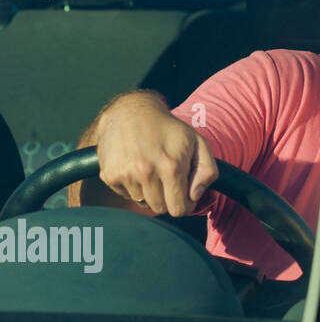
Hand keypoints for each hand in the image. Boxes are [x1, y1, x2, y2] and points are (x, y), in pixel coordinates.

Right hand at [93, 93, 218, 216]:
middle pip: (161, 208)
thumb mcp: (198, 142)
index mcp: (171, 166)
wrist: (130, 112)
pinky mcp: (109, 176)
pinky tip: (137, 168)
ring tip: (153, 170)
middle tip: (169, 180)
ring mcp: (125, 174)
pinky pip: (126, 196)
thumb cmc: (168, 129)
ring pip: (143, 203)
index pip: (179, 209)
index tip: (185, 195)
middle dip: (168, 199)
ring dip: (150, 192)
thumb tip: (195, 196)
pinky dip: (134, 187)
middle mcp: (146, 172)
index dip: (185, 205)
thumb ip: (207, 171)